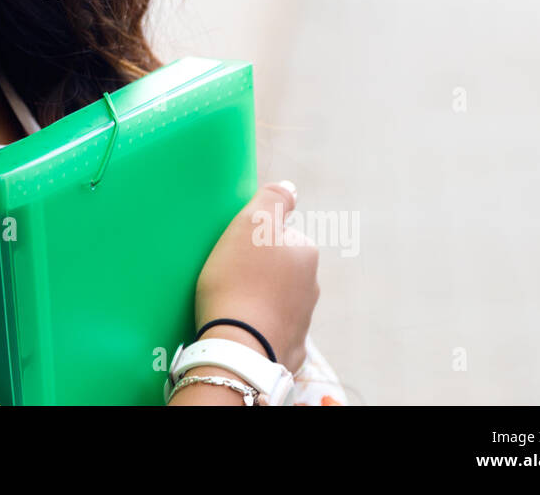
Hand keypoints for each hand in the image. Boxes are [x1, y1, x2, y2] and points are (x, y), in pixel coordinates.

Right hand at [193, 180, 317, 374]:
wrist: (237, 347)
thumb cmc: (239, 279)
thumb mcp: (252, 223)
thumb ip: (273, 198)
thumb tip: (290, 187)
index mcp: (305, 253)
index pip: (278, 236)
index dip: (252, 241)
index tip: (232, 252)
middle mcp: (312, 287)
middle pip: (280, 269)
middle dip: (259, 272)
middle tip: (227, 277)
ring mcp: (303, 322)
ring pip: (278, 301)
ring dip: (259, 300)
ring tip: (229, 306)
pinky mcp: (290, 351)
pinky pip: (272, 332)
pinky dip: (259, 330)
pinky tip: (239, 331)